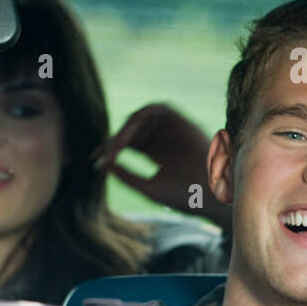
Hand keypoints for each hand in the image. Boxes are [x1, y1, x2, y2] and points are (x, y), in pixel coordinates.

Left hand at [93, 103, 228, 228]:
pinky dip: (143, 115)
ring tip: (119, 144)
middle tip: (106, 152)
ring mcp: (173, 129)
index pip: (126, 144)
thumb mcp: (148, 187)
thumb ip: (126, 176)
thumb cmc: (184, 196)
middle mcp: (163, 138)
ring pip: (141, 118)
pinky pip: (159, 109)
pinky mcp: (183, 121)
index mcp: (156, 153)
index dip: (108, 149)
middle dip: (115, 140)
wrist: (212, 195)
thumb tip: (103, 165)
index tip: (94, 159)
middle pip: (130, 130)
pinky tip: (132, 129)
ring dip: (127, 127)